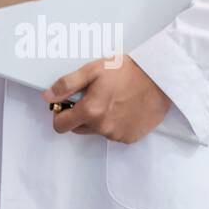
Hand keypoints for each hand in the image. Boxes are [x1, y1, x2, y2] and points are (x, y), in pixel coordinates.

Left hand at [43, 57, 172, 142]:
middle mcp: (102, 127)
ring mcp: (117, 135)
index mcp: (90, 111)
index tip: (66, 104)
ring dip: (97, 119)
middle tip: (92, 96)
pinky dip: (114, 123)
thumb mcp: (93, 70)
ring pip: (96, 131)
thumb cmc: (127, 71)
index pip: (60, 126)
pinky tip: (123, 107)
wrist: (159, 79)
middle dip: (79, 115)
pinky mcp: (130, 138)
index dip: (59, 114)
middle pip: (77, 128)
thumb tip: (48, 96)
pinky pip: (113, 134)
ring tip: (111, 99)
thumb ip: (67, 84)